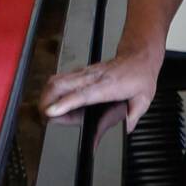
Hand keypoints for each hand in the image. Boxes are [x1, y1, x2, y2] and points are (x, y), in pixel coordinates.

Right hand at [39, 44, 162, 133]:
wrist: (139, 56)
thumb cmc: (140, 76)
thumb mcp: (143, 100)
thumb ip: (133, 117)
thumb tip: (124, 130)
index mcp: (108, 86)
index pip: (82, 95)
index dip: (65, 104)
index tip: (51, 112)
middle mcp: (93, 77)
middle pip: (62, 85)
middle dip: (46, 100)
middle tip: (43, 117)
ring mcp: (85, 73)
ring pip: (58, 79)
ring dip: (46, 95)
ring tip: (43, 111)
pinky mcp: (82, 72)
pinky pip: (61, 78)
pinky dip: (51, 89)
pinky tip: (51, 100)